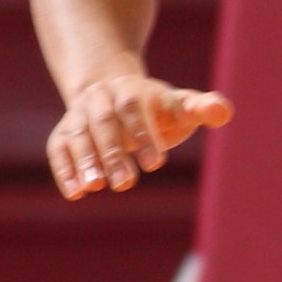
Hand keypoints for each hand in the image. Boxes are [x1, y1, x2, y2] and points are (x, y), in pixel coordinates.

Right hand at [47, 75, 231, 199]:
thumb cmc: (156, 108)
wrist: (113, 94)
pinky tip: (75, 193)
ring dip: (85, 160)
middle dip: (113, 152)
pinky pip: (58, 148)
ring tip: (95, 187)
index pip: (134, 107)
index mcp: (130, 89)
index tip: (157, 164)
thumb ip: (201, 108)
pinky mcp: (63, 133)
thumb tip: (223, 112)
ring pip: (77, 133)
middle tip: (126, 185)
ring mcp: (78, 115)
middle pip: (104, 122)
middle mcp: (100, 98)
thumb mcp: (179, 105)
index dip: (144, 134)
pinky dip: (65, 169)